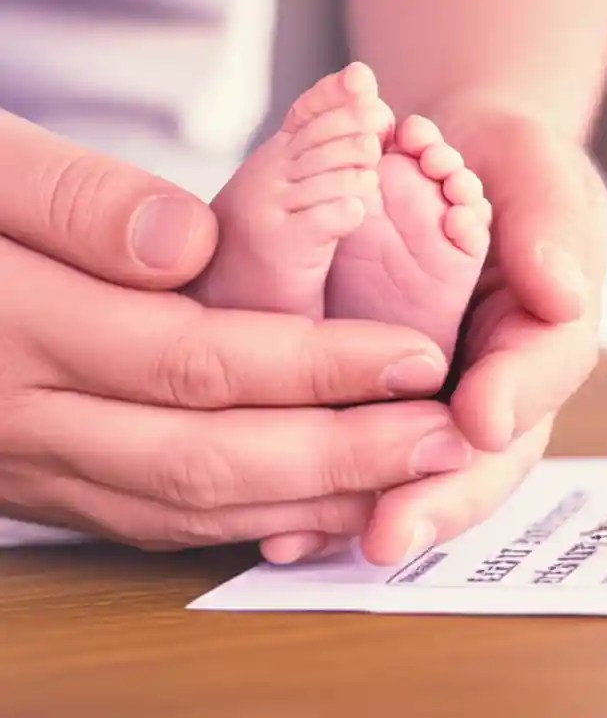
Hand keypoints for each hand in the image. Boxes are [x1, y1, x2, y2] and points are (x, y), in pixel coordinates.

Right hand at [0, 111, 470, 554]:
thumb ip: (72, 199)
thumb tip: (183, 246)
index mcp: (13, 328)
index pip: (198, 360)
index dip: (320, 366)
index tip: (420, 356)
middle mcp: (24, 418)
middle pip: (209, 458)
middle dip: (344, 454)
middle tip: (446, 438)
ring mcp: (30, 467)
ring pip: (188, 510)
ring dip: (312, 504)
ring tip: (411, 480)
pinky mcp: (42, 486)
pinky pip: (153, 523)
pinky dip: (248, 520)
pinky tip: (321, 504)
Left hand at [261, 110, 606, 563]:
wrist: (446, 158)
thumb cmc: (505, 171)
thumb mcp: (542, 178)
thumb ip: (553, 233)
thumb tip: (563, 295)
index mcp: (543, 341)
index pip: (541, 378)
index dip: (515, 399)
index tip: (482, 418)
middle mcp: (488, 390)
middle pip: (475, 461)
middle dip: (434, 501)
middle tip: (391, 534)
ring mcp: (427, 404)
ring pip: (406, 476)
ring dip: (360, 516)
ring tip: (305, 541)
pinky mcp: (364, 403)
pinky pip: (346, 457)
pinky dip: (314, 497)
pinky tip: (276, 530)